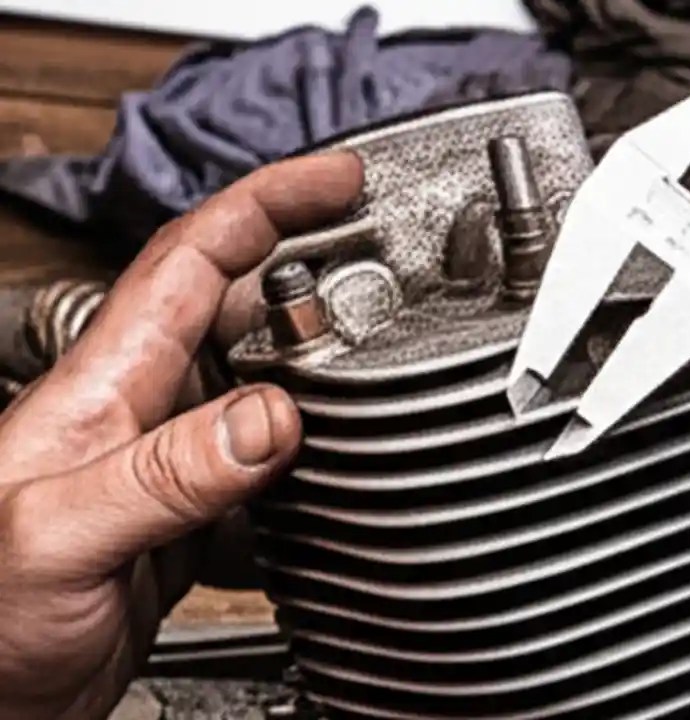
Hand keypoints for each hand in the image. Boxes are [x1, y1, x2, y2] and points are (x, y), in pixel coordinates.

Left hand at [0, 153, 361, 719]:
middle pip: (243, 310)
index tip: (338, 180)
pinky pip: (266, 466)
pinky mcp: (183, 521)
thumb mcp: (61, 535)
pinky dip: (313, 458)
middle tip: (385, 272)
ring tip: (382, 361)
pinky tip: (339, 474)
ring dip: (324, 366)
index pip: (196, 258)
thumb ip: (170, 473)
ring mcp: (166, 464)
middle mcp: (142, 411)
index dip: (269, 203)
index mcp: (107, 386)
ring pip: (263, 385)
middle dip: (316, 275)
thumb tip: (275, 417)